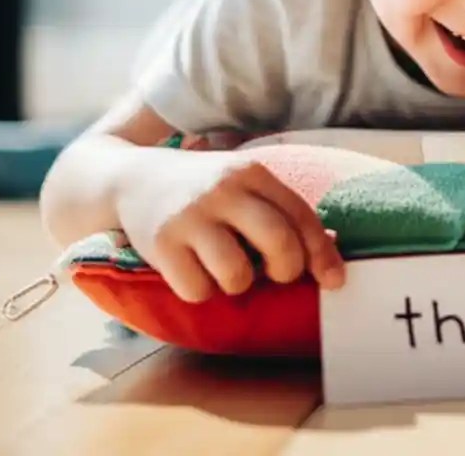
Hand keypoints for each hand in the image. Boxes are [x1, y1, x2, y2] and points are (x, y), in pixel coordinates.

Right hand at [116, 152, 345, 302]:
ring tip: (227, 269)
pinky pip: (198, 290)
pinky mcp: (161, 244)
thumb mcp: (243, 186)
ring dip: (239, 284)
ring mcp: (190, 216)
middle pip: (279, 243)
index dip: (323, 254)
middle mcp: (223, 190)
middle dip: (287, 271)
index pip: (301, 216)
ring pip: (238, 275)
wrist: (130, 178)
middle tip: (276, 276)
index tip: (334, 281)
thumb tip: (331, 251)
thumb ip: (281, 212)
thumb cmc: (202, 190)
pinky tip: (194, 272)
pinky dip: (201, 291)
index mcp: (252, 173)